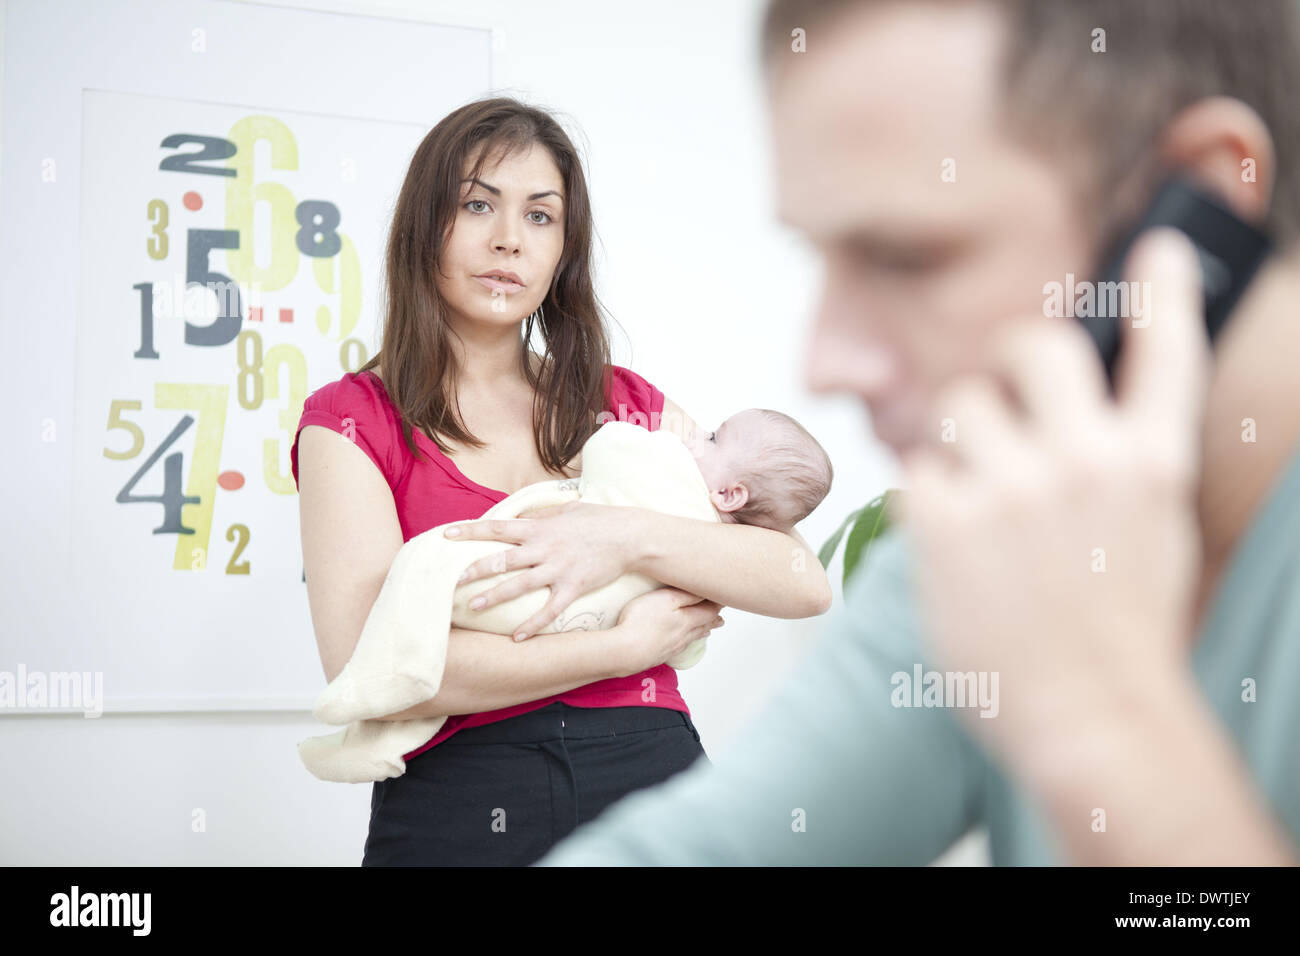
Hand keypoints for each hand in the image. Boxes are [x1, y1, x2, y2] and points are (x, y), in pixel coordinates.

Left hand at [445, 501, 643, 640]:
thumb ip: (540, 515)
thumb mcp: (566, 510)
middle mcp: (545, 548)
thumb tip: (518, 517)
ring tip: (472, 607)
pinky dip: (533, 624)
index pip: (497, 527)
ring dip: (494, 597)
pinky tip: (517, 637)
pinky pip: (550, 609)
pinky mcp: (574, 587)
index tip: (445, 535)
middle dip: (473, 570)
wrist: (631, 536)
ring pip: (519, 585)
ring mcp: (559, 569)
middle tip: (449, 581)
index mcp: (540, 528)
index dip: (470, 531)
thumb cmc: (599, 520)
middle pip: (501, 560)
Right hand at [612, 587, 724, 677]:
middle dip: (712, 620)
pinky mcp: (659, 654)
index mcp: (688, 620)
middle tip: (721, 618)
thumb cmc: (642, 622)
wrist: (625, 651)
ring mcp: (672, 646)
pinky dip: (687, 642)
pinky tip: (683, 643)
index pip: (709, 611)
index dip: (716, 604)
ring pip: (692, 638)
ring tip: (708, 629)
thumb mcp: (666, 599)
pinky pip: (679, 647)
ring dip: (702, 631)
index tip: (723, 599)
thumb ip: (687, 595)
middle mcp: (684, 635)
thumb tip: (707, 593)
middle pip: (703, 626)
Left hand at [897, 229, 1210, 764]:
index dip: (1160, 293)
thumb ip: (1120, 469)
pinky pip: (916, 473)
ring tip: (979, 510)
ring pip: (960, 407)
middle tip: (1001, 394)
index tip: (1152, 246)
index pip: (1164, 353)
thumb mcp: (1150, 537)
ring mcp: (1014, 484)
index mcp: (1150, 463)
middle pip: (1036, 346)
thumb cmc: (1117, 637)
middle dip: (1012, 360)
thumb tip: (1082, 423)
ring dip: (961, 445)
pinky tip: (950, 550)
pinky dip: (925, 504)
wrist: (1091, 718)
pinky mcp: (947, 516)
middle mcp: (1086, 458)